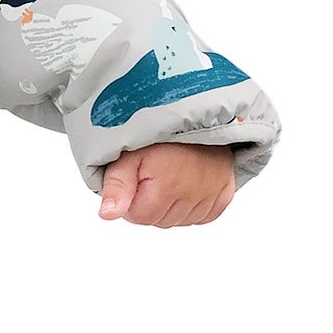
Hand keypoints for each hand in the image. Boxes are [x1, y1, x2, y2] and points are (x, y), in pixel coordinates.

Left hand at [97, 142, 234, 225]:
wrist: (194, 111)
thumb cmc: (159, 131)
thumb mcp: (127, 153)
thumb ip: (116, 186)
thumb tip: (107, 215)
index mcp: (168, 186)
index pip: (138, 217)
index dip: (129, 197)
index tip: (134, 175)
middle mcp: (194, 194)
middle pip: (159, 221)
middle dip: (149, 202)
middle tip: (152, 171)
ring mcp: (212, 194)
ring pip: (180, 220)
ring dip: (170, 205)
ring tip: (169, 174)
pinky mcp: (225, 192)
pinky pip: (203, 216)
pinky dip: (192, 205)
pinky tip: (186, 184)